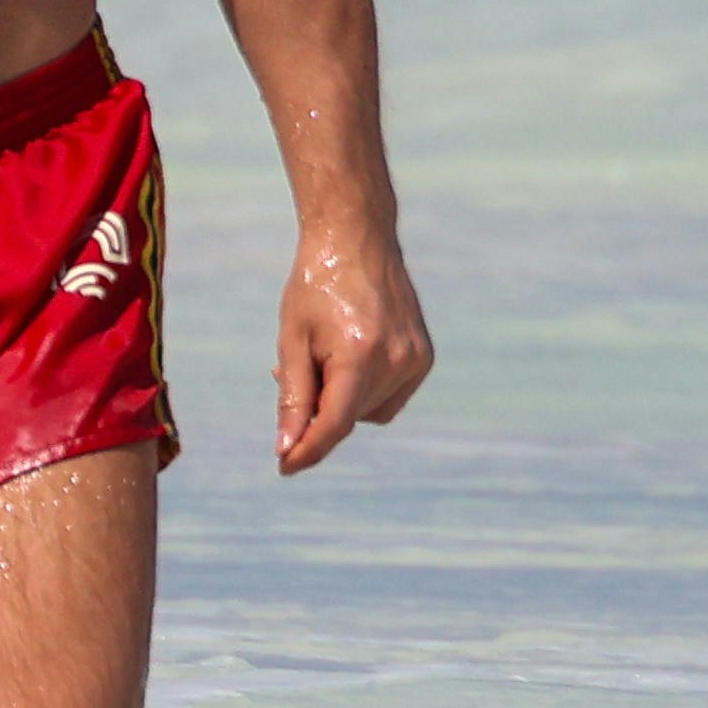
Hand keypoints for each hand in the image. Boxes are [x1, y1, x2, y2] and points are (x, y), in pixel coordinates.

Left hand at [273, 226, 431, 474]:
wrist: (357, 240)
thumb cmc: (315, 287)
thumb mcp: (293, 339)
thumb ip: (293, 397)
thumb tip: (287, 448)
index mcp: (360, 354)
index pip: (334, 424)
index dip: (307, 450)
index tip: (284, 467)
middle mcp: (396, 360)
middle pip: (348, 418)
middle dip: (317, 409)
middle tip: (295, 371)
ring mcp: (416, 360)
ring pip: (368, 413)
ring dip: (341, 400)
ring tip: (322, 358)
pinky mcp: (424, 358)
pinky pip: (387, 399)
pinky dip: (364, 392)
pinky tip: (349, 357)